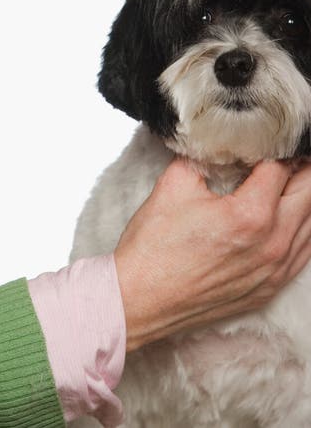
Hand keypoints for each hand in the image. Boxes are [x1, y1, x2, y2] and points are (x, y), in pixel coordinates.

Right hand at [114, 157, 310, 351]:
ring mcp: (275, 270)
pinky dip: (303, 228)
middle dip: (300, 168)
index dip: (276, 144)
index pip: (281, 167)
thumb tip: (218, 142)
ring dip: (304, 196)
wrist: (140, 298)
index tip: (268, 135)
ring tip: (289, 179)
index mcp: (250, 215)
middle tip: (289, 152)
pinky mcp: (270, 288)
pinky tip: (290, 215)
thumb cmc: (154, 247)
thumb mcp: (174, 184)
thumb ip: (205, 156)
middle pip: (308, 193)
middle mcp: (272, 244)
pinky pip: (304, 253)